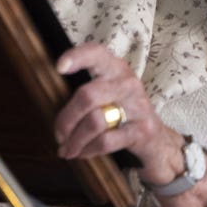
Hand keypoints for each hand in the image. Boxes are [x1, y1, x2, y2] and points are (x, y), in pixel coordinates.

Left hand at [53, 41, 181, 182]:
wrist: (158, 142)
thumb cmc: (122, 113)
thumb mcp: (107, 94)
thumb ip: (84, 90)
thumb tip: (47, 92)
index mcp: (115, 68)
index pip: (96, 53)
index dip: (77, 57)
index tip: (59, 67)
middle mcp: (128, 83)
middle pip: (87, 95)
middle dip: (66, 119)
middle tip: (58, 135)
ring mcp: (137, 106)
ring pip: (95, 120)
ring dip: (75, 139)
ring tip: (66, 149)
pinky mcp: (142, 130)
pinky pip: (106, 140)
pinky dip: (89, 150)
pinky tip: (83, 153)